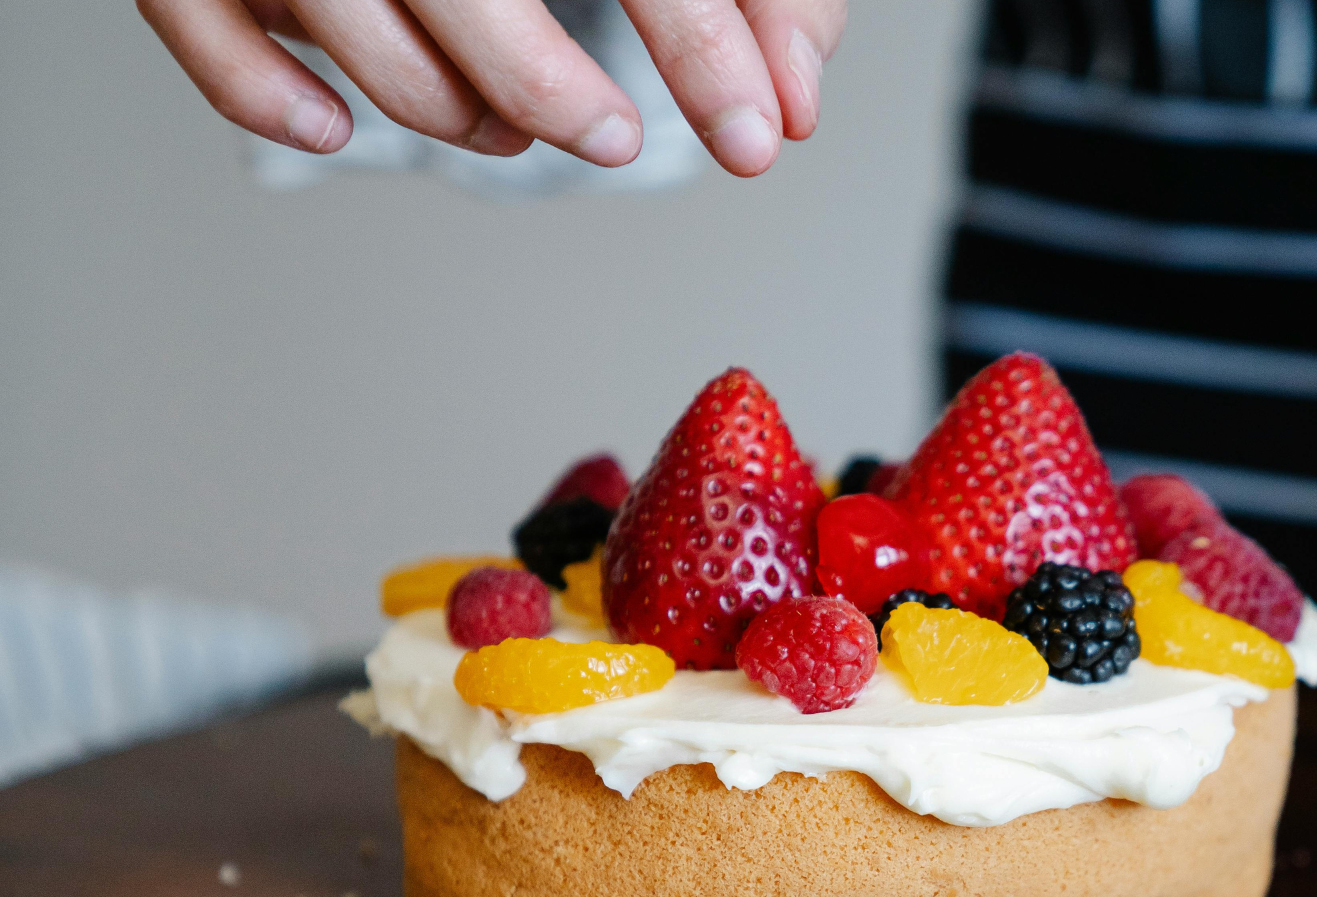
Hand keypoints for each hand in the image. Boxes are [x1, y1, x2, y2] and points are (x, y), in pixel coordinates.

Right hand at [138, 0, 846, 176]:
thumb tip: (791, 97)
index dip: (708, 48)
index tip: (758, 133)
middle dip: (551, 85)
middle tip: (614, 139)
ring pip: (353, 15)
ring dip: (443, 108)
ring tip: (511, 128)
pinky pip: (202, 25)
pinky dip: (270, 99)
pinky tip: (339, 127)